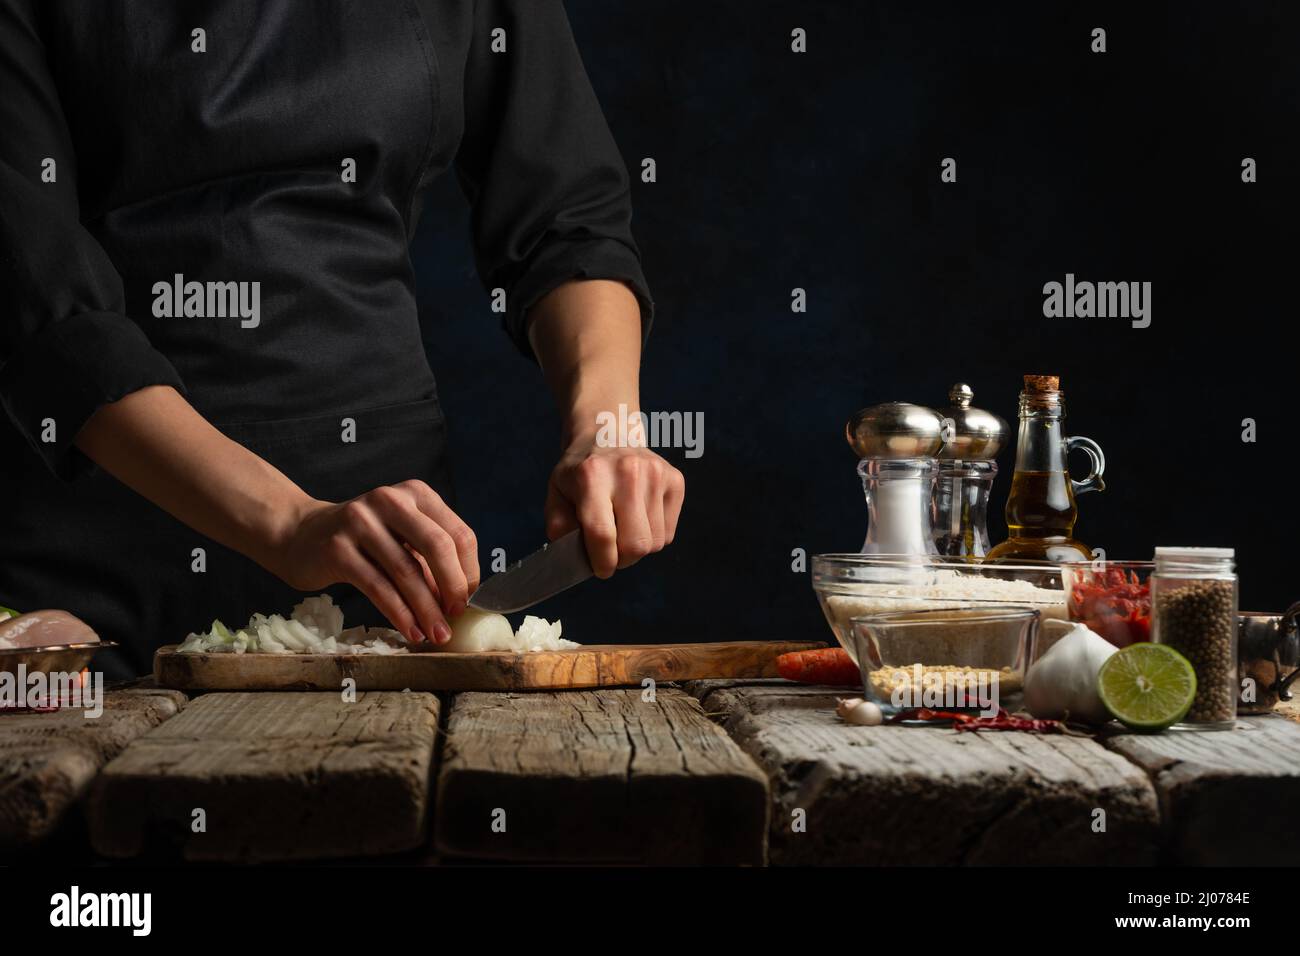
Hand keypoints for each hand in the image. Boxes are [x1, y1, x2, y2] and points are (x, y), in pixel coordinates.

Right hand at [264, 480, 478, 643]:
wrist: (299, 535)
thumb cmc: (362, 540)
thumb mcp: (401, 536)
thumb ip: (430, 558)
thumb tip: (462, 599)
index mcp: (416, 494)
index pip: (458, 533)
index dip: (470, 571)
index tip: (470, 599)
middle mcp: (390, 500)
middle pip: (437, 546)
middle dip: (453, 587)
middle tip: (457, 615)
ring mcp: (360, 521)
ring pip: (406, 571)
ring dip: (427, 609)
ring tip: (437, 633)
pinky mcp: (338, 548)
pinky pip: (378, 587)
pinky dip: (400, 614)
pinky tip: (411, 630)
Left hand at [544, 438, 684, 577]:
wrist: (609, 432)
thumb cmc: (581, 471)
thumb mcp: (556, 492)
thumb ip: (559, 525)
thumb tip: (574, 555)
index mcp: (592, 474)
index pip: (602, 533)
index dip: (602, 561)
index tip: (600, 568)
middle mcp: (628, 471)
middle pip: (635, 544)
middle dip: (622, 560)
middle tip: (610, 553)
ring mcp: (656, 474)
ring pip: (655, 543)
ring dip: (637, 548)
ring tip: (623, 531)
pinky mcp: (675, 480)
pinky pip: (667, 533)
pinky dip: (653, 536)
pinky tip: (638, 518)